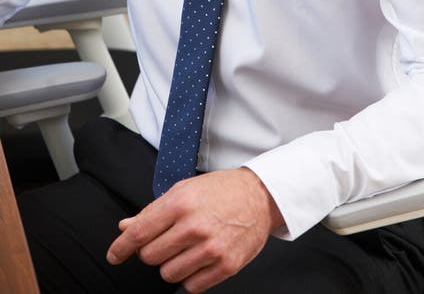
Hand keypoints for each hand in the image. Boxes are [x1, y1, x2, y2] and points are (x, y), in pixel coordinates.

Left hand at [106, 167, 282, 291]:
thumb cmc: (221, 190)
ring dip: (171, 265)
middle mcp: (195, 226)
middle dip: (152, 252)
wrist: (260, 196)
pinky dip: (190, 277)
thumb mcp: (185, 189)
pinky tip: (199, 259)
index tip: (114, 255)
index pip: (140, 233)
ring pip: (168, 274)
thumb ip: (153, 210)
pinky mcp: (225, 266)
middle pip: (150, 257)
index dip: (121, 247)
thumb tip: (126, 227)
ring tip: (186, 249)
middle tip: (167, 241)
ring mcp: (211, 248)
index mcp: (181, 203)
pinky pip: (191, 286)